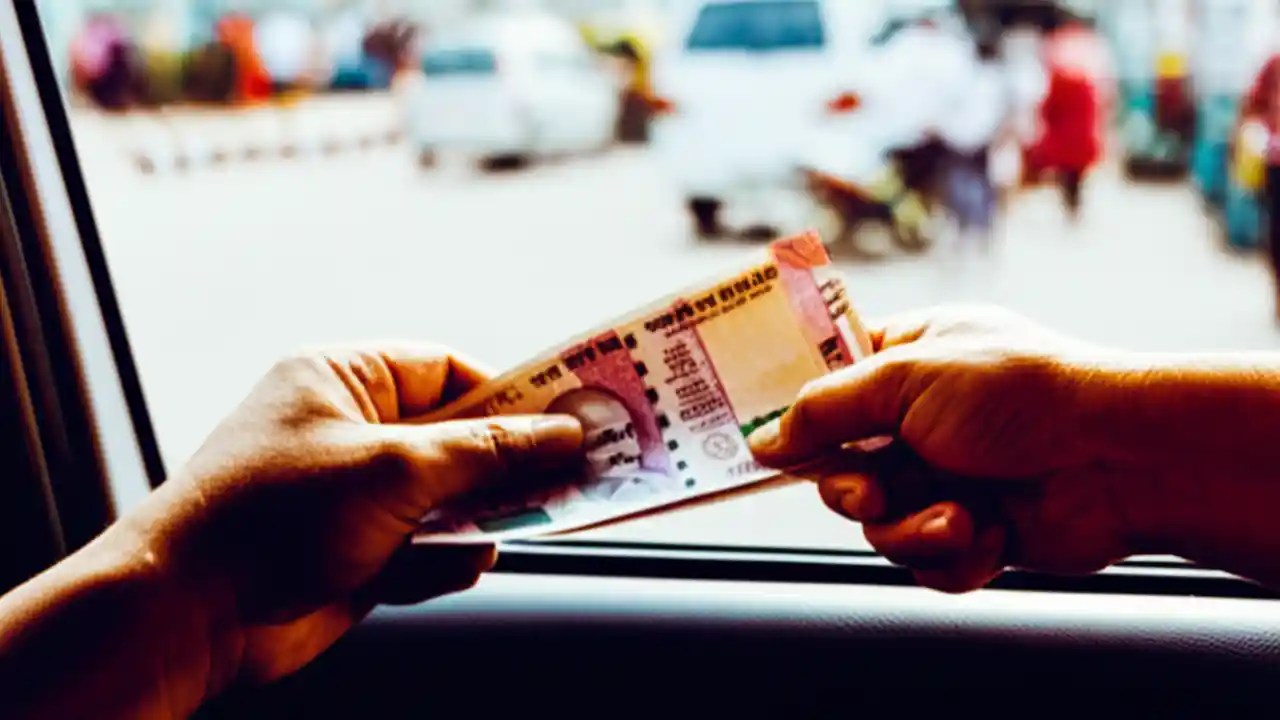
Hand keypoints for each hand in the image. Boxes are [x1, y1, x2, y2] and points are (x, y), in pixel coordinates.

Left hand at [121, 345, 582, 688]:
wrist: (188, 614)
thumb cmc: (272, 512)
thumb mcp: (397, 467)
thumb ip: (491, 450)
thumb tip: (564, 433)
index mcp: (343, 380)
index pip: (448, 372)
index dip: (511, 393)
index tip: (570, 415)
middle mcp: (348, 434)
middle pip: (457, 438)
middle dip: (507, 462)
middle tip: (573, 472)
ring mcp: (351, 499)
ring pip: (447, 500)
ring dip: (481, 517)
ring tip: (525, 523)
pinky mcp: (354, 556)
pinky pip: (425, 550)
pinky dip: (447, 560)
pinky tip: (462, 565)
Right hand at [749, 306, 1169, 592]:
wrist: (1120, 462)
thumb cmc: (1020, 393)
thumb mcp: (906, 377)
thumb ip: (825, 408)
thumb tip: (764, 437)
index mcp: (907, 358)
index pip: (826, 382)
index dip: (792, 412)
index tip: (756, 438)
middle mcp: (920, 418)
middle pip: (839, 468)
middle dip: (857, 489)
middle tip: (875, 489)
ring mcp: (945, 475)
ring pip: (877, 524)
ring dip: (913, 527)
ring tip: (959, 516)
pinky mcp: (971, 529)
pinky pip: (921, 559)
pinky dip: (951, 554)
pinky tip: (990, 533)